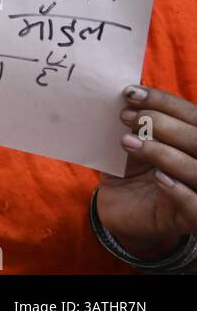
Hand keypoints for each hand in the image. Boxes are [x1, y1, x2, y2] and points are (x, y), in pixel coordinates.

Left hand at [96, 85, 196, 260]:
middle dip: (161, 123)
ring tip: (127, 143)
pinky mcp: (192, 219)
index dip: (164, 102)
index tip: (130, 93)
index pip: (192, 116)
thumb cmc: (130, 168)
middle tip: (126, 117)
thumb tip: (124, 91)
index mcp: (194, 139)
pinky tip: (158, 178)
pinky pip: (196, 205)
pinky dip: (178, 190)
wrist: (120, 208)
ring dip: (163, 153)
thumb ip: (133, 121)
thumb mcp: (132, 141)